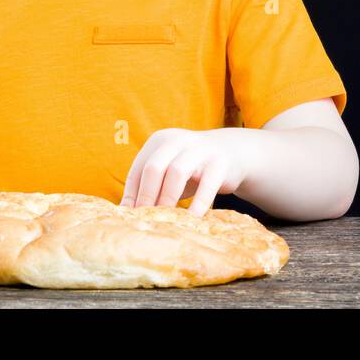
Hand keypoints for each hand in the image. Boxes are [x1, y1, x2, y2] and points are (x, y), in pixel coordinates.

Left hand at [119, 127, 254, 216]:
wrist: (232, 153)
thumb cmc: (192, 169)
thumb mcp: (169, 172)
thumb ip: (150, 186)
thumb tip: (126, 213)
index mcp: (160, 141)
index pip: (139, 168)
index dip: (132, 193)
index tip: (129, 216)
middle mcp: (178, 140)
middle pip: (154, 167)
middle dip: (147, 195)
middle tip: (144, 219)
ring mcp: (200, 149)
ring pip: (177, 171)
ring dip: (168, 198)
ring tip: (165, 220)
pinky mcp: (220, 162)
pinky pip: (207, 184)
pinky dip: (197, 203)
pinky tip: (191, 219)